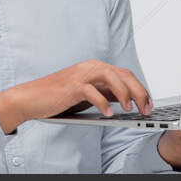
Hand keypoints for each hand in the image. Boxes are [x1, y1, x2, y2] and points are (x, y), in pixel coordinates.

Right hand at [0, 59, 150, 132]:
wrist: (30, 98)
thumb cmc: (57, 97)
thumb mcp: (87, 94)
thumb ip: (104, 92)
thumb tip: (126, 99)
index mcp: (95, 68)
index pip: (125, 74)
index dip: (140, 89)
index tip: (149, 103)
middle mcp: (90, 67)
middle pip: (123, 74)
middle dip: (139, 92)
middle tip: (146, 109)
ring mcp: (81, 75)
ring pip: (112, 77)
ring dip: (125, 93)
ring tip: (130, 109)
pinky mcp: (72, 86)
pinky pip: (93, 92)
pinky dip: (103, 103)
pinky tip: (108, 113)